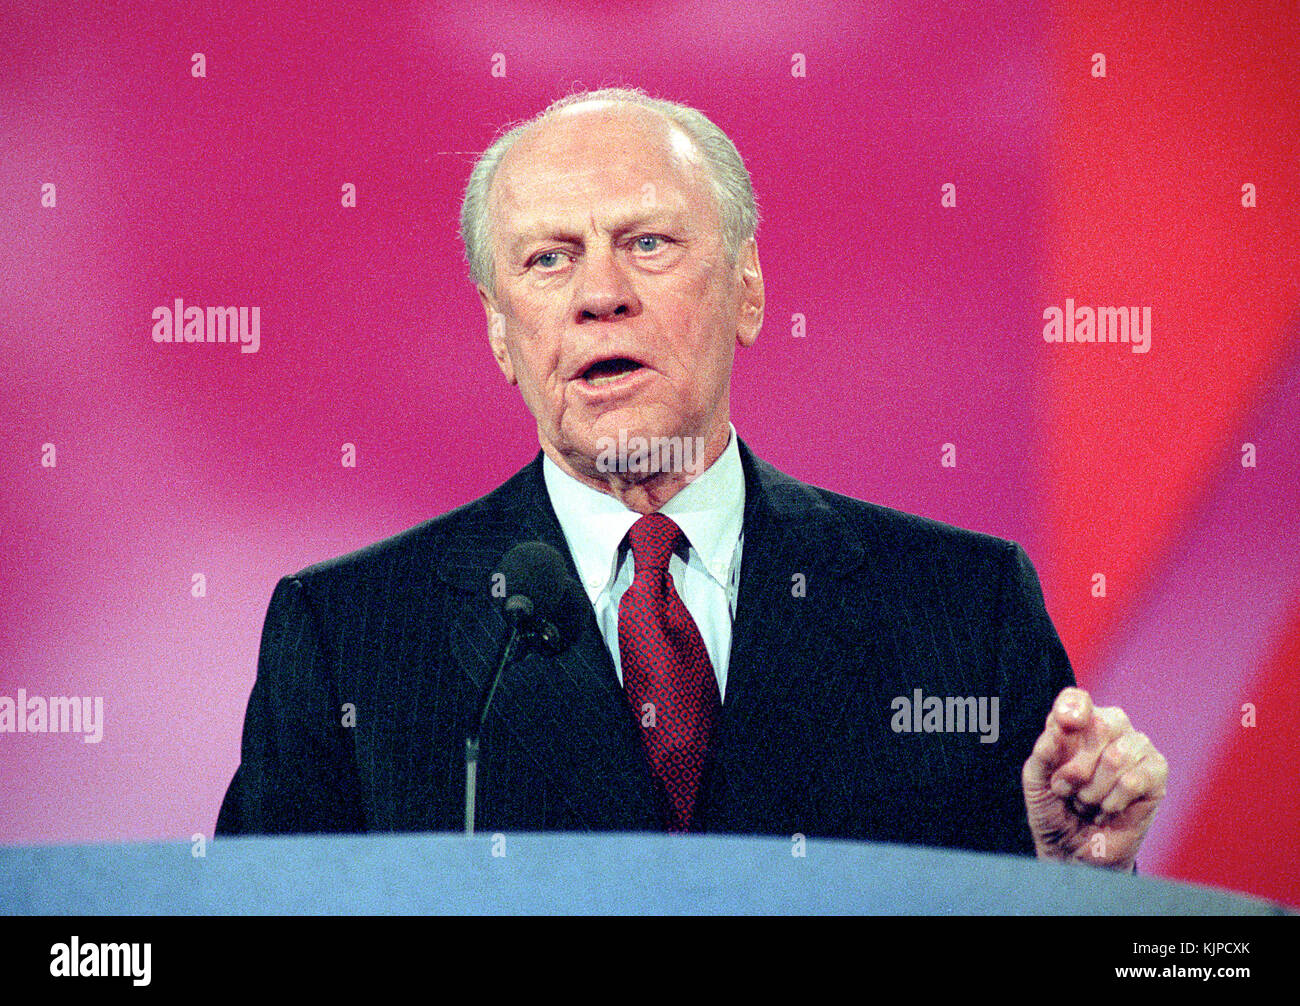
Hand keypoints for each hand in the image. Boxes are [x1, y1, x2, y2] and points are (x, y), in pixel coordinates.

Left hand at [1021, 687, 1166, 870]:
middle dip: (1077, 768)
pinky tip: (1107, 809)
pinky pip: (1135, 779)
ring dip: (1093, 791)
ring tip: (1087, 803)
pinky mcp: (1156, 773)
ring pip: (1117, 757)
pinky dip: (1113, 801)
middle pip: (1100, 726)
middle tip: (1066, 790)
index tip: (1064, 723)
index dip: (1072, 708)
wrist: (1073, 851)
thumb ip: (1044, 751)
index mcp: (1076, 722)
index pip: (1076, 699)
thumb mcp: (1036, 781)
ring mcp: (1137, 747)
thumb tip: (1061, 726)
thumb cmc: (1053, 809)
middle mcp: (1110, 727)